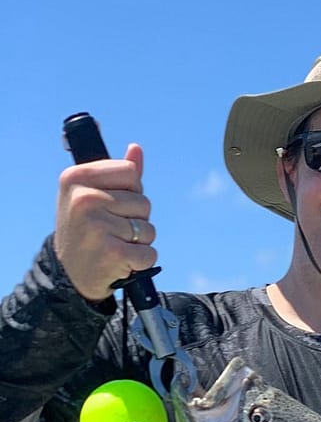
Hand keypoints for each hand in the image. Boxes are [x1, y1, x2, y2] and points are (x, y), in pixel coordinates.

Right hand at [54, 142, 156, 301]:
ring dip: (139, 241)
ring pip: (148, 229)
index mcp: (77, 178)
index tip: (113, 204)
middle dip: (136, 219)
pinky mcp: (113, 252)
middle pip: (143, 202)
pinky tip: (122, 261)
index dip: (131, 190)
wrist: (70, 273)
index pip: (130, 172)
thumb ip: (117, 174)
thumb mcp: (92, 196)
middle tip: (112, 230)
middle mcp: (84, 199)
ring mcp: (98, 226)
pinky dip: (142, 260)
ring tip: (115, 244)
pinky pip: (149, 253)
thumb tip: (136, 148)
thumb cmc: (86, 230)